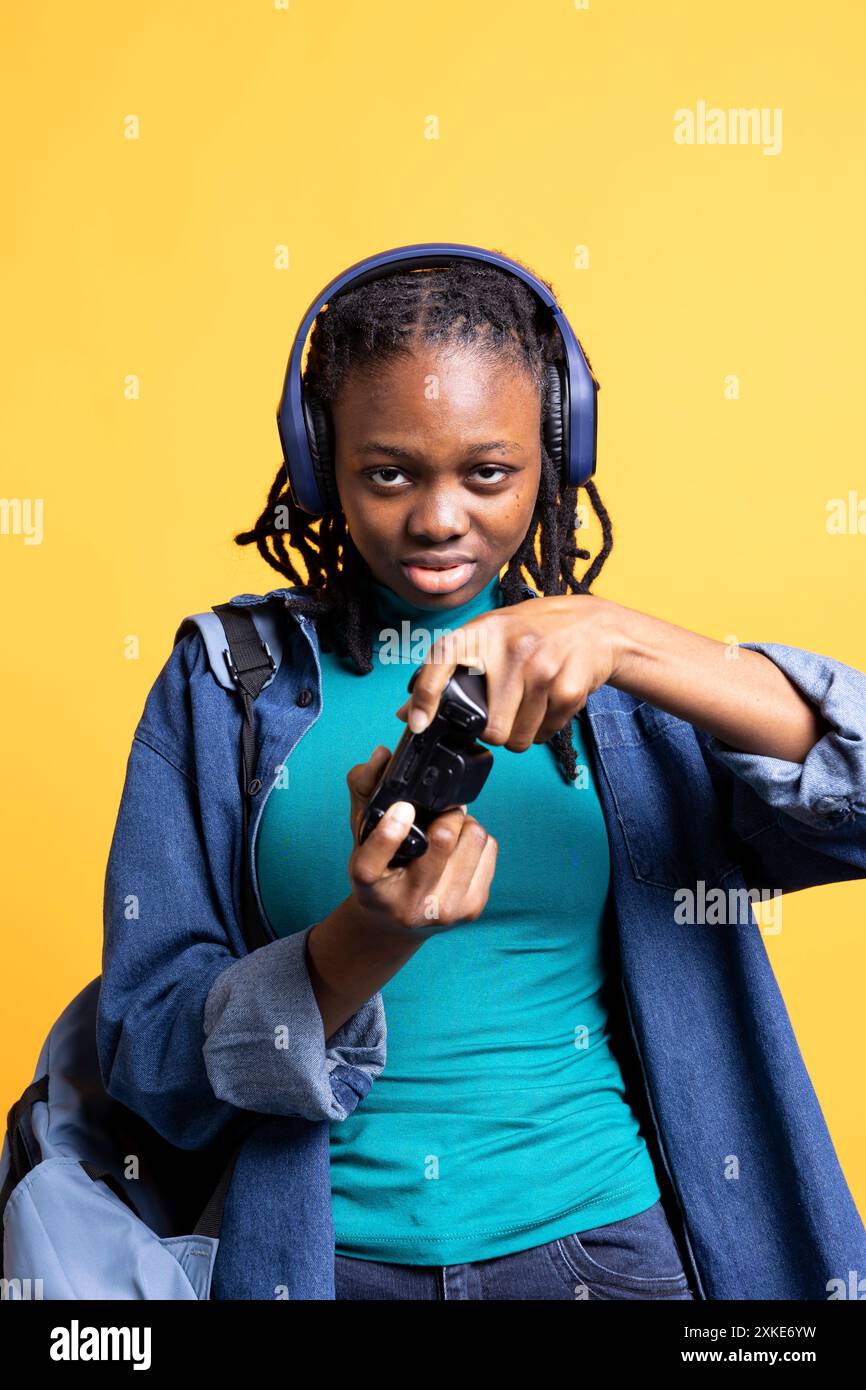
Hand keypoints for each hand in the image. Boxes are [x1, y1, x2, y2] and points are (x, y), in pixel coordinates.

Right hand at [345, 744, 497, 933]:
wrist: (394, 925)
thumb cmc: (378, 871)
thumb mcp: (361, 835)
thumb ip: (364, 789)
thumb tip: (382, 753)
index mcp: (370, 884)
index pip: (377, 856)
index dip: (393, 828)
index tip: (403, 808)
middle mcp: (408, 904)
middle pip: (445, 839)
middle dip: (445, 814)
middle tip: (438, 813)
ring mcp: (444, 911)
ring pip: (474, 839)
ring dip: (464, 825)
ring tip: (449, 831)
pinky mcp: (472, 910)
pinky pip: (489, 849)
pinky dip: (476, 839)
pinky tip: (459, 848)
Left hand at [395, 593, 619, 751]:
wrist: (596, 626)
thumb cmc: (534, 633)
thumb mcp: (489, 636)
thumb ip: (448, 672)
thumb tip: (405, 716)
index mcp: (483, 631)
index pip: (441, 660)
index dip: (425, 695)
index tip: (418, 724)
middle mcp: (511, 648)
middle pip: (489, 728)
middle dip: (495, 732)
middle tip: (504, 714)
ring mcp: (542, 669)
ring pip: (517, 739)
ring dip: (521, 734)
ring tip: (529, 706)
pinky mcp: (569, 688)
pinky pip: (544, 735)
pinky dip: (544, 729)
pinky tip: (549, 703)